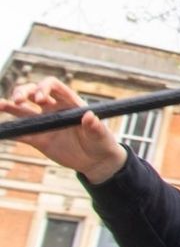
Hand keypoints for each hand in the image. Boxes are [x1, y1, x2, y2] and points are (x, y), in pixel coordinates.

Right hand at [0, 78, 126, 182]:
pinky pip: (21, 133)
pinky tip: (1, 129)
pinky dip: (10, 130)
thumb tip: (89, 116)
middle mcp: (54, 109)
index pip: (53, 86)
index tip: (39, 99)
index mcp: (70, 102)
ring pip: (22, 111)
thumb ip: (95, 126)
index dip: (43, 87)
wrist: (96, 160)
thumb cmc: (102, 142)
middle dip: (23, 92)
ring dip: (9, 106)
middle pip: (33, 93)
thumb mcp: (101, 135)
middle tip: (17, 100)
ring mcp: (44, 123)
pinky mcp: (38, 139)